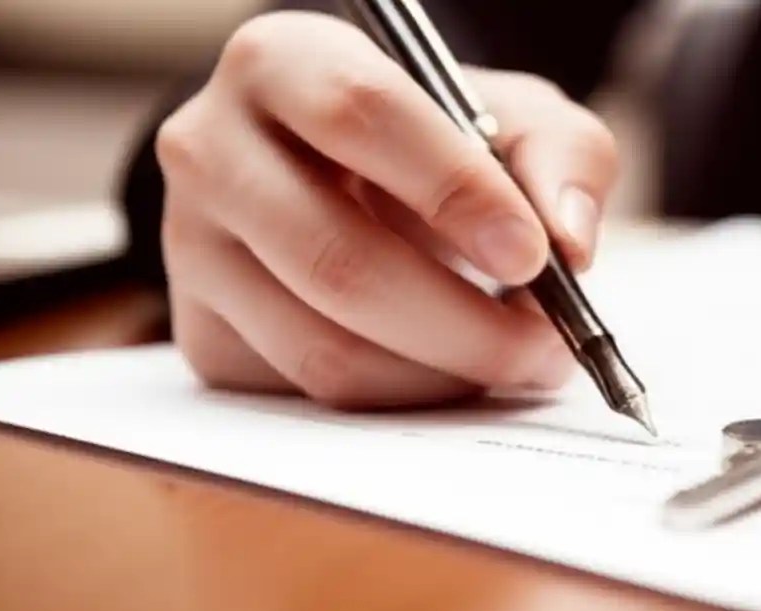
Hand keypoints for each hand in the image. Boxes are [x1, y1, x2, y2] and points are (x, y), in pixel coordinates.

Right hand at [157, 12, 617, 407]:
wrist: (345, 181)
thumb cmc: (435, 143)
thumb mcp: (513, 118)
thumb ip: (560, 157)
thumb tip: (568, 243)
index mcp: (284, 62)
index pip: (362, 115)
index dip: (455, 191)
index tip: (532, 258)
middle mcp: (211, 149)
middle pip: (338, 260)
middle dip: (465, 324)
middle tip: (547, 346)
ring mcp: (192, 250)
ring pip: (325, 349)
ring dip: (444, 377)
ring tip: (514, 359)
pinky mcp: (203, 333)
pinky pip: (310, 395)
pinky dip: (403, 399)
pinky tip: (447, 369)